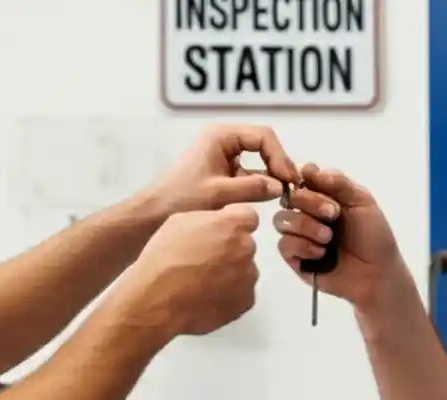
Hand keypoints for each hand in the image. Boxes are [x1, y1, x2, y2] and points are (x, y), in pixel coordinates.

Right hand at [119, 205, 260, 337]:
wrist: (158, 300)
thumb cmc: (164, 260)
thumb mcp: (179, 222)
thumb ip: (208, 219)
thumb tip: (218, 222)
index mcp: (232, 224)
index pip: (247, 216)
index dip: (232, 223)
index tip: (220, 231)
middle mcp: (245, 248)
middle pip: (245, 245)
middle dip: (230, 250)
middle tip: (205, 260)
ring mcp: (248, 277)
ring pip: (245, 270)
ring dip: (230, 273)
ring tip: (202, 281)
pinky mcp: (245, 302)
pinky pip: (242, 294)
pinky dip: (230, 294)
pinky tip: (207, 296)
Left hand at [145, 125, 301, 214]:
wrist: (154, 214)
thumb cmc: (180, 199)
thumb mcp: (218, 194)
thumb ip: (251, 188)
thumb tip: (279, 187)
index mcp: (220, 136)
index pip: (262, 136)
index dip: (279, 156)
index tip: (288, 179)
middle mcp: (224, 141)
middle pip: (263, 145)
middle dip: (278, 164)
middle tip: (292, 188)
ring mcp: (224, 157)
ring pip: (259, 160)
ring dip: (272, 175)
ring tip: (285, 195)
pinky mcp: (224, 174)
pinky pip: (250, 174)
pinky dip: (261, 184)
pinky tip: (270, 198)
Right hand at [274, 164, 404, 309]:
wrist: (376, 273)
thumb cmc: (373, 236)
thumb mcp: (362, 202)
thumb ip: (338, 182)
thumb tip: (309, 168)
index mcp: (323, 194)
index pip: (302, 177)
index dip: (303, 177)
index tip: (315, 181)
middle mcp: (307, 211)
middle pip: (290, 196)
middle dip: (311, 203)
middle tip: (333, 214)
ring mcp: (298, 234)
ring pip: (282, 219)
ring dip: (306, 226)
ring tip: (328, 238)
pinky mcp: (293, 257)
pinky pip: (284, 245)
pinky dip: (303, 247)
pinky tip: (321, 254)